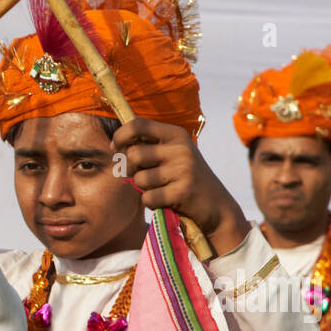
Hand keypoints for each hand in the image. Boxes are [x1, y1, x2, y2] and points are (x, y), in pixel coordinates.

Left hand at [113, 119, 248, 255]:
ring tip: (161, 190)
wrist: (215, 206)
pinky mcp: (182, 191)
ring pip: (139, 179)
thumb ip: (148, 147)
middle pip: (133, 155)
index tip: (115, 149)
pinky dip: (152, 204)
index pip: (138, 125)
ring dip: (144, 190)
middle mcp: (180, 148)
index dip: (120, 136)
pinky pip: (148, 198)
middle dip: (131, 170)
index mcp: (176, 134)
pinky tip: (167, 201)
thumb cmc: (185, 180)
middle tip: (145, 178)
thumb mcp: (172, 155)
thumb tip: (115, 145)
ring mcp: (183, 169)